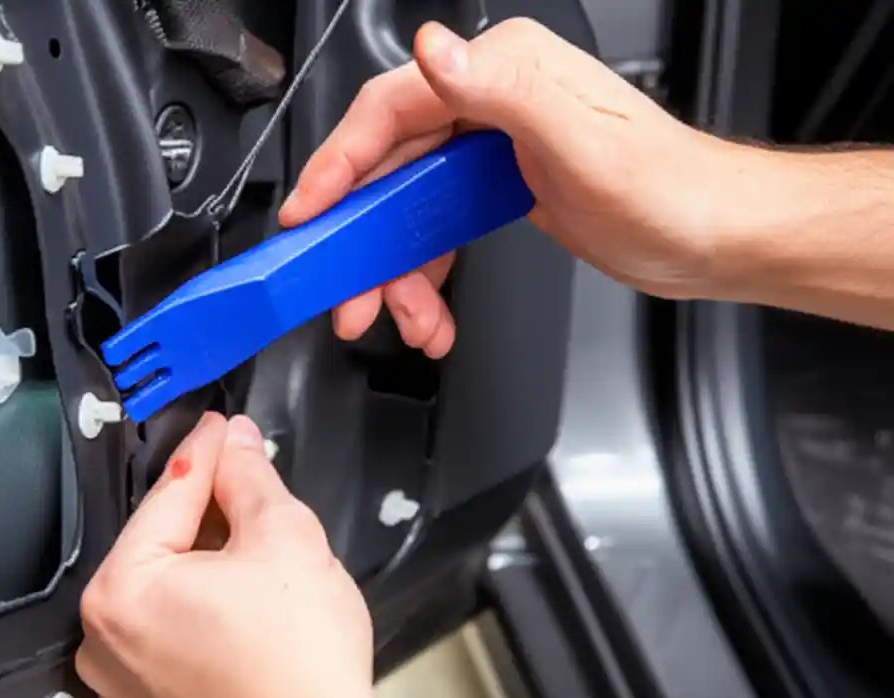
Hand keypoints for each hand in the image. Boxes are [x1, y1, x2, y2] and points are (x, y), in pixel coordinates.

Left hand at [76, 414, 379, 697]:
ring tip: (260, 555)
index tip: (224, 429)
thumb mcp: (283, 539)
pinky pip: (171, 638)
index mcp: (121, 591)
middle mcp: (105, 642)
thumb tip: (236, 447)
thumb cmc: (298, 667)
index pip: (168, 495)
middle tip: (250, 482)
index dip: (206, 452)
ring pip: (167, 593)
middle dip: (207, 512)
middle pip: (161, 545)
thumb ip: (250, 480)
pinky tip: (248, 610)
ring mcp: (124, 684)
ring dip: (206, 564)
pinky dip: (203, 614)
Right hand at [282, 19, 753, 354]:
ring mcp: (493, 143)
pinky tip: (431, 310)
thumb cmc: (670, 191)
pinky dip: (425, 274)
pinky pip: (436, 227)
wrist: (716, 236)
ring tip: (402, 318)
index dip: (338, 164)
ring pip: (407, 207)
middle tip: (349, 293)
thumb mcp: (579, 143)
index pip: (388, 110)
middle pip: (390, 168)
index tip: (309, 214)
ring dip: (394, 271)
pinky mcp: (498, 184)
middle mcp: (491, 98)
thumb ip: (500, 92)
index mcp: (502, 72)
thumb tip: (431, 50)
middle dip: (364, 241)